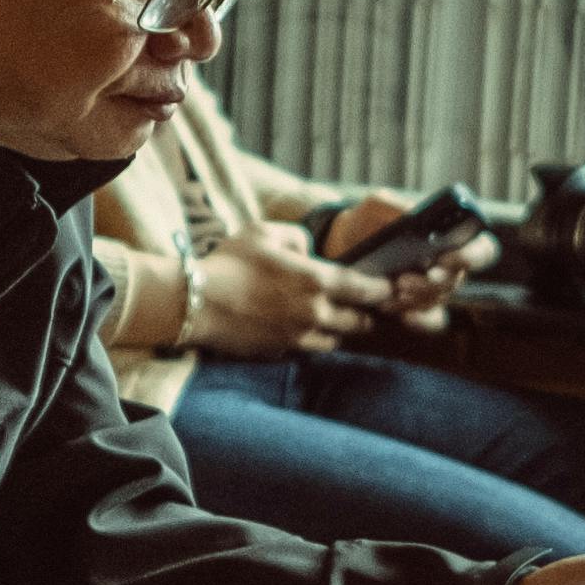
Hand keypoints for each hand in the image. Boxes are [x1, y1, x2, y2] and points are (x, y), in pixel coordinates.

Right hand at [186, 222, 375, 360]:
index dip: (383, 290)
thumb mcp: (263, 232)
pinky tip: (301, 329)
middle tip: (369, 309)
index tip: (390, 289)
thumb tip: (309, 250)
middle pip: (359, 322)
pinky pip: (307, 349)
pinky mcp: (280, 352)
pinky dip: (311, 340)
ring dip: (339, 330)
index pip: (365, 290)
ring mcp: (298, 337)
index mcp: (315, 280)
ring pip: (335, 340)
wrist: (195, 303)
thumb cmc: (228, 263)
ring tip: (334, 319)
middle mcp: (314, 313)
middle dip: (366, 315)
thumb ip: (297, 237)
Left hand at [318, 194, 492, 330]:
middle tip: (405, 279)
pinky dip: (418, 320)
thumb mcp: (376, 206)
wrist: (341, 247)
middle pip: (457, 280)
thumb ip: (395, 207)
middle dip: (433, 282)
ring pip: (439, 301)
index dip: (471, 256)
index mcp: (451, 237)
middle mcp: (448, 264)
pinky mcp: (417, 307)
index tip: (445, 256)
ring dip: (417, 298)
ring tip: (391, 290)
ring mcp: (433, 289)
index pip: (482, 249)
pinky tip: (402, 315)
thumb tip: (415, 217)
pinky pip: (431, 321)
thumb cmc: (366, 221)